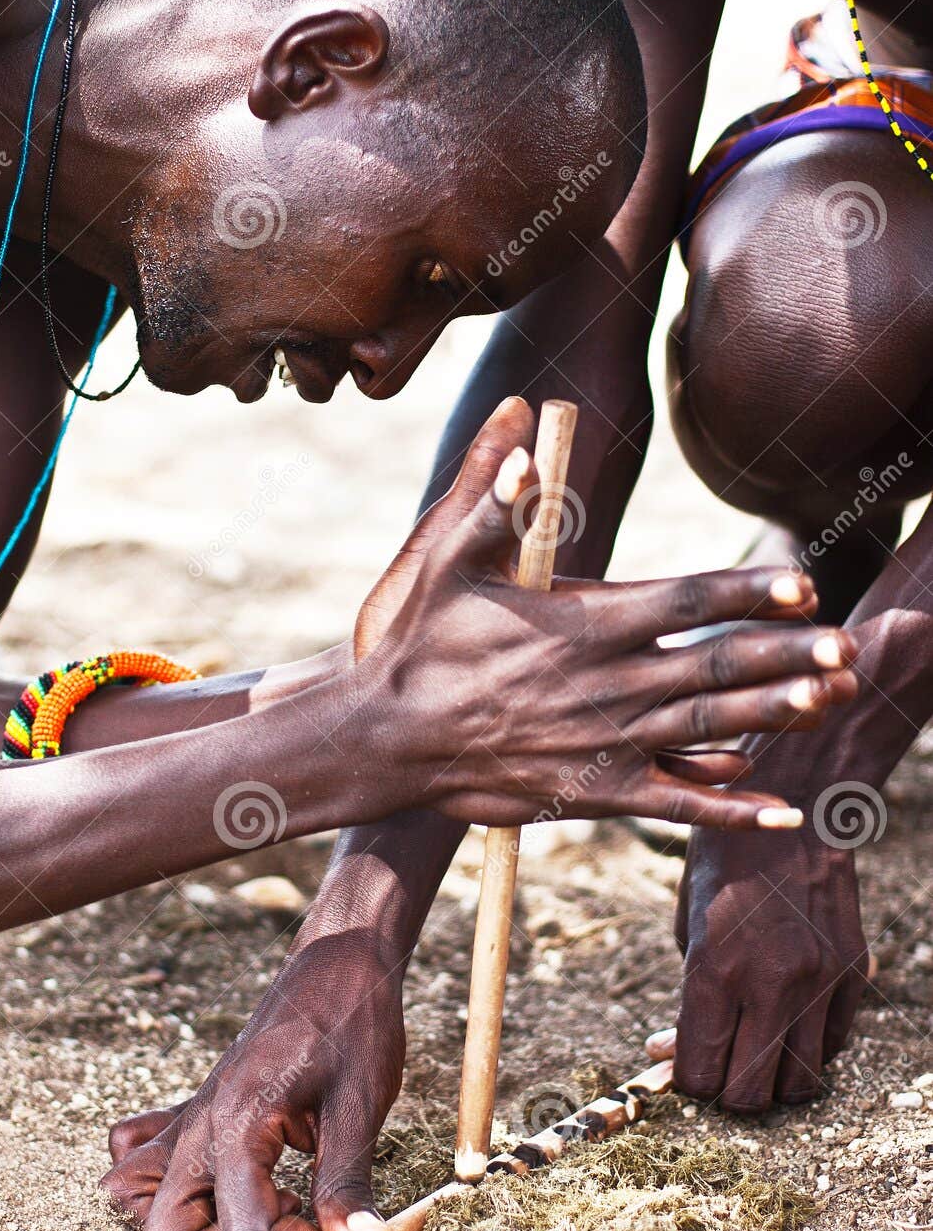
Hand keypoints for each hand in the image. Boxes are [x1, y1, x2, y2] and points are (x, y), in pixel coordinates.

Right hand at [100, 934, 403, 1230]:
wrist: (338, 961)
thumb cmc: (352, 1023)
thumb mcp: (360, 1105)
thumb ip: (348, 1182)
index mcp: (238, 1124)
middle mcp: (196, 1126)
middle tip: (288, 1220)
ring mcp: (187, 1116)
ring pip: (127, 1196)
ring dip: (184, 1219)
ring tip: (253, 1200)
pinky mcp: (192, 1108)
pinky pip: (136, 1150)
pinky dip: (161, 1176)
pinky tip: (226, 1173)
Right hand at [358, 410, 859, 827]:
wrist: (384, 738)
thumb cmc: (414, 643)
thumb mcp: (442, 555)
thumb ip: (487, 490)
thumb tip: (518, 422)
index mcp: (580, 624)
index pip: (682, 602)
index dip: (744, 591)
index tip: (798, 583)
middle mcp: (604, 685)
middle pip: (714, 667)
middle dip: (786, 656)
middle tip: (846, 648)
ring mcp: (603, 743)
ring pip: (707, 730)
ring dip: (774, 715)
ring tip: (830, 700)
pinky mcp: (592, 792)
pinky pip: (674, 803)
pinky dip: (730, 806)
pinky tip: (781, 809)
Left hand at [674, 814, 871, 1110]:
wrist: (796, 807)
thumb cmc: (725, 863)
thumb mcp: (687, 926)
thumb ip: (687, 998)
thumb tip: (670, 1055)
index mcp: (716, 969)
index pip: (700, 1073)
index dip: (686, 1080)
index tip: (681, 1064)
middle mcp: (771, 982)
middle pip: (749, 1094)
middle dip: (725, 1092)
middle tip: (717, 1068)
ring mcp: (818, 981)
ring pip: (798, 1084)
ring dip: (770, 1081)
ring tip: (753, 1054)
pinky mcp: (852, 975)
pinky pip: (831, 1046)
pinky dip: (806, 1050)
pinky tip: (785, 1023)